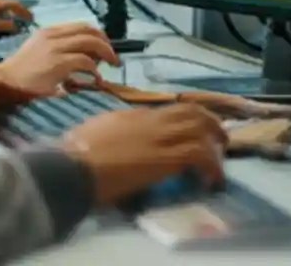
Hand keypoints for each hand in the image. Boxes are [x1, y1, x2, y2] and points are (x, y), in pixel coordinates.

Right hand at [0, 22, 119, 95]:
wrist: (3, 82)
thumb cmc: (20, 74)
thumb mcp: (39, 53)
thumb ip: (58, 51)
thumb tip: (83, 59)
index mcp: (49, 32)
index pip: (81, 26)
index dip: (97, 35)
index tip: (105, 48)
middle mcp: (54, 36)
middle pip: (90, 30)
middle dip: (106, 43)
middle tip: (113, 58)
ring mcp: (56, 48)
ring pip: (92, 42)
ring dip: (106, 53)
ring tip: (112, 65)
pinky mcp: (59, 63)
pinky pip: (86, 62)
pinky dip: (96, 71)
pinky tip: (97, 80)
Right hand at [62, 104, 227, 205]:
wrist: (71, 167)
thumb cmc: (73, 154)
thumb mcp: (97, 132)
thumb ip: (113, 131)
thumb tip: (118, 139)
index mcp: (133, 115)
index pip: (170, 110)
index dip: (187, 121)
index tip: (194, 133)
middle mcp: (150, 120)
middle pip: (192, 111)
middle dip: (210, 124)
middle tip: (218, 142)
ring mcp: (159, 137)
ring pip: (201, 127)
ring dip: (215, 144)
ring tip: (219, 164)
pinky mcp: (165, 158)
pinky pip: (200, 154)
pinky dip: (211, 166)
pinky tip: (211, 181)